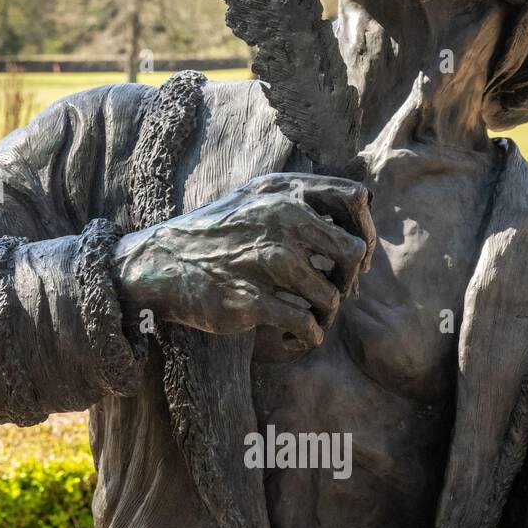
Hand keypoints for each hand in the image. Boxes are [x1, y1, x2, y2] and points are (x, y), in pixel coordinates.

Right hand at [116, 172, 373, 351]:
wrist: (163, 263)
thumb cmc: (217, 232)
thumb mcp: (257, 197)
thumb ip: (303, 194)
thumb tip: (363, 202)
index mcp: (284, 192)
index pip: (354, 200)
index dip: (364, 231)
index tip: (352, 256)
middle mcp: (280, 220)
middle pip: (354, 253)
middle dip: (350, 280)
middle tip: (335, 292)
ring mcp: (267, 260)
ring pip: (332, 296)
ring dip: (326, 314)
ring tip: (310, 317)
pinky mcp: (253, 299)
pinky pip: (306, 324)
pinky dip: (308, 335)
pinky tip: (296, 334)